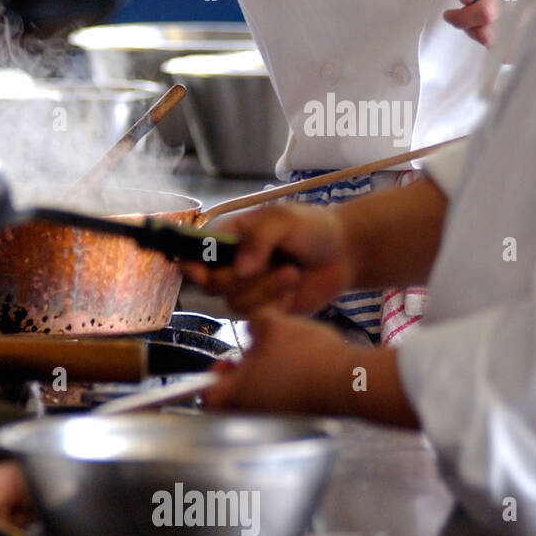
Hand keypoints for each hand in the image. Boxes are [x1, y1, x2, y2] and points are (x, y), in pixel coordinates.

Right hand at [182, 203, 354, 314]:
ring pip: (235, 302)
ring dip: (266, 289)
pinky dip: (277, 302)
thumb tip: (240, 269)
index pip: (193, 254)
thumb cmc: (312, 228)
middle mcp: (231, 265)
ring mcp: (246, 289)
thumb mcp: (283, 220)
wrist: (344, 253)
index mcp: (227, 239)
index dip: (191, 266)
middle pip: (212, 284)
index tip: (201, 272)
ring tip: (292, 273)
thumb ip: (258, 238)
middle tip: (272, 265)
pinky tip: (294, 288)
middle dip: (241, 279)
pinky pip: (257, 315)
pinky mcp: (263, 308)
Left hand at [203, 310, 358, 414]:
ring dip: (263, 378)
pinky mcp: (300, 415)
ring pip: (259, 399)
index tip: (225, 361)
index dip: (211, 377)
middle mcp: (254, 411)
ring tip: (278, 357)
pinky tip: (299, 367)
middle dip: (239, 376)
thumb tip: (252, 325)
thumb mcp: (272, 324)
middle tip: (251, 357)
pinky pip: (282, 401)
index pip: (207, 395)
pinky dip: (283, 385)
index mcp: (238, 393)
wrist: (349, 380)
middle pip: (233, 399)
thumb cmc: (305, 356)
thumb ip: (254, 321)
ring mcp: (279, 416)